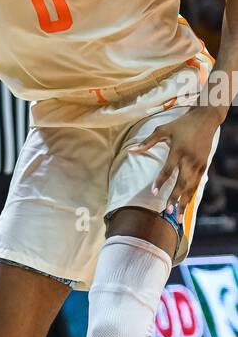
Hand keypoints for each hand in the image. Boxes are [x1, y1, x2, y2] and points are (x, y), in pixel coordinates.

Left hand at [134, 105, 218, 221]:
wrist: (206, 119)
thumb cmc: (181, 124)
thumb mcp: (163, 129)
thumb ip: (147, 142)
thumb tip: (131, 151)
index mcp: (178, 150)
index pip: (168, 169)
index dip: (160, 181)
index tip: (153, 192)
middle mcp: (189, 159)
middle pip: (182, 183)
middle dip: (175, 199)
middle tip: (168, 213)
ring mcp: (199, 163)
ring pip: (191, 187)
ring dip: (185, 202)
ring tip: (178, 217)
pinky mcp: (204, 165)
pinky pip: (198, 184)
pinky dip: (192, 195)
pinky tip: (187, 205)